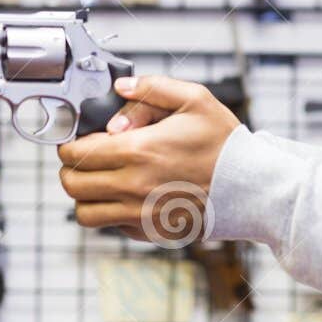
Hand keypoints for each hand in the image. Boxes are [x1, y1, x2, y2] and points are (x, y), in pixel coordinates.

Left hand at [57, 76, 241, 242]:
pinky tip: (129, 196)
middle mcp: (133, 186)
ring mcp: (140, 214)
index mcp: (138, 151)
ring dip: (85, 197)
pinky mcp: (150, 232)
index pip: (76, 153)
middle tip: (85, 160)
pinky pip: (112, 228)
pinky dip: (111, 214)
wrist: (250, 187)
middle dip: (71, 169)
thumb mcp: (195, 99)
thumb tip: (120, 89)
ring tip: (101, 182)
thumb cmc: (224, 144)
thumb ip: (153, 89)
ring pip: (84, 213)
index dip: (70, 144)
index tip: (80, 140)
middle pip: (72, 184)